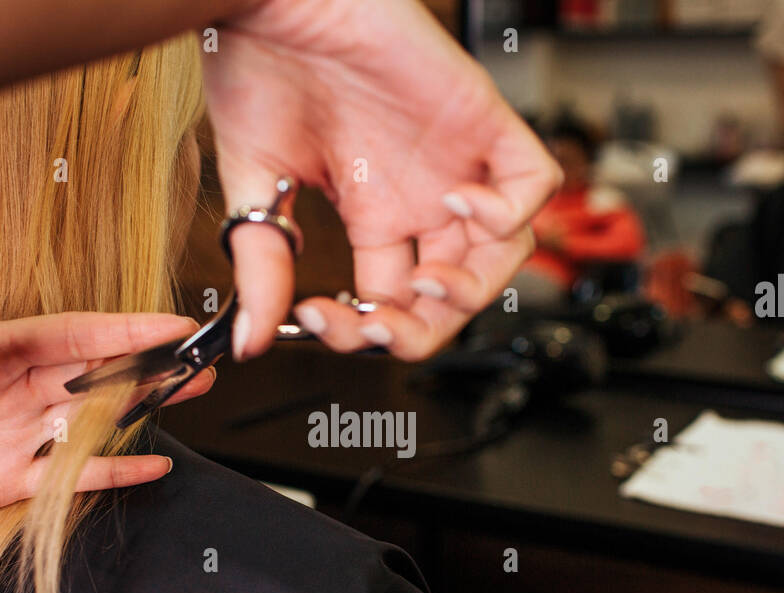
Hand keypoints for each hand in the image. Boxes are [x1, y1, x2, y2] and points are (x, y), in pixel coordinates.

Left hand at [0, 312, 213, 536]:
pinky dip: (112, 471)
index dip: (126, 328)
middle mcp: (10, 393)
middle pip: (96, 374)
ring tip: (192, 396)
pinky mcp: (6, 484)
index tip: (172, 322)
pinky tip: (151, 465)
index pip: (73, 336)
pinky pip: (71, 477)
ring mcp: (13, 438)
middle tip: (203, 359)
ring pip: (94, 420)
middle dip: (151, 364)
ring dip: (142, 409)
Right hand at [205, 0, 560, 361]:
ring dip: (472, 290)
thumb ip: (260, 264)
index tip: (317, 321)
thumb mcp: (255, 185)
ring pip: (506, 250)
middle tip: (379, 328)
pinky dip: (508, 212)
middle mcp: (420, 194)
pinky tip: (458, 206)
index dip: (363, 329)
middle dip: (418, 329)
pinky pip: (532, 183)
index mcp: (373, 211)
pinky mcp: (480, 119)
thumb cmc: (262, 64)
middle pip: (452, 292)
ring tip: (425, 283)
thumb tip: (250, 338)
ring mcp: (454, 160)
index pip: (391, 299)